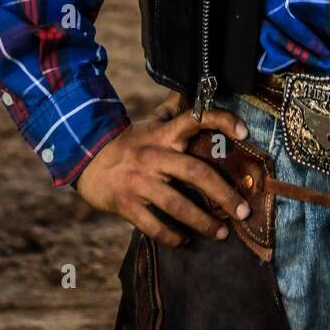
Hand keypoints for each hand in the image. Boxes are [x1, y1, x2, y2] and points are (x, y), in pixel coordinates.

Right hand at [76, 89, 252, 247]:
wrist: (84, 158)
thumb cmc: (129, 142)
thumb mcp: (150, 123)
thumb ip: (174, 110)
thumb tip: (195, 88)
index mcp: (164, 134)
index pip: (196, 120)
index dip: (222, 121)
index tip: (245, 132)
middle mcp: (154, 156)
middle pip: (195, 172)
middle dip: (224, 194)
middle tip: (244, 211)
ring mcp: (139, 181)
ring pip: (177, 205)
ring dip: (203, 222)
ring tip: (221, 233)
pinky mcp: (126, 204)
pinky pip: (153, 225)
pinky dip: (172, 236)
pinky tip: (185, 241)